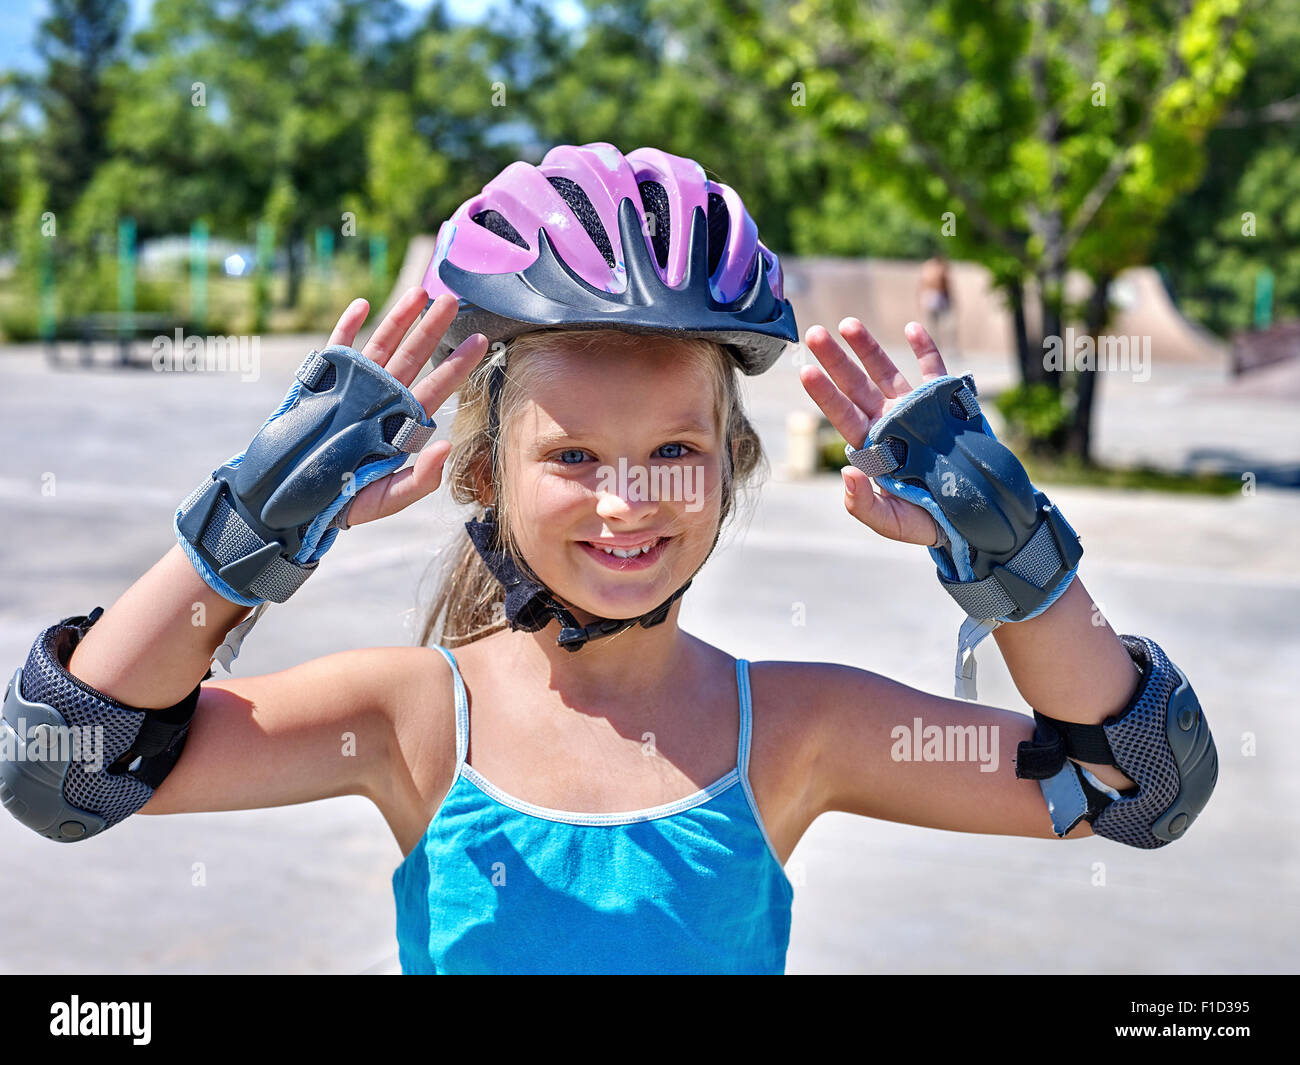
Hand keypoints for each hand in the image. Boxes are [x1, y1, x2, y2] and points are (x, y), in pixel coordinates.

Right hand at [325, 286, 487, 525]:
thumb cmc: (345, 503)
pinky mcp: (323, 384)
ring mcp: (354, 390)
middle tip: (452, 300)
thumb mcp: (388, 500)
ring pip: (381, 346)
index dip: (457, 365)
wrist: (294, 501)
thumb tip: (446, 445)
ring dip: (399, 318)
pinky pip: (338, 349)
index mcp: (401, 424)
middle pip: (413, 358)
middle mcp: (382, 401)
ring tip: (419, 291)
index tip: (480, 340)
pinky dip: (349, 326)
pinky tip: (364, 304)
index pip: (436, 389)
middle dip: (432, 329)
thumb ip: (419, 479)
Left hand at [799, 318, 949, 546]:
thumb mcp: (891, 522)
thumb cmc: (927, 522)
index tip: (806, 371)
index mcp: (873, 449)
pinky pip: (934, 371)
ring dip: (869, 349)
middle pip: (857, 387)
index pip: (843, 416)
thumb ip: (864, 504)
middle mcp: (889, 425)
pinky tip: (912, 327)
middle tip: (815, 334)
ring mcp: (916, 412)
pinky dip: (925, 349)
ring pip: (887, 373)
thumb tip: (846, 472)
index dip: (825, 394)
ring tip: (848, 324)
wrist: (975, 518)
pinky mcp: (947, 405)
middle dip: (837, 361)